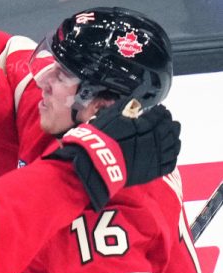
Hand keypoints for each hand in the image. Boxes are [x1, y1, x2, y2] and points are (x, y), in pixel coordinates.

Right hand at [46, 100, 180, 210]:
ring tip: (173, 135)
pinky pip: (170, 163)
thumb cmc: (102, 137)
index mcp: (146, 124)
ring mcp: (157, 156)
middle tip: (169, 121)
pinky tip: (171, 153)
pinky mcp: (154, 170)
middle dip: (170, 123)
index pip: (159, 115)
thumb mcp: (111, 116)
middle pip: (170, 129)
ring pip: (173, 145)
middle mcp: (156, 139)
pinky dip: (172, 156)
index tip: (161, 110)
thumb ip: (126, 107)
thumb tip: (135, 102)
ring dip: (174, 138)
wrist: (97, 162)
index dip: (161, 112)